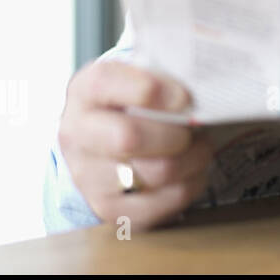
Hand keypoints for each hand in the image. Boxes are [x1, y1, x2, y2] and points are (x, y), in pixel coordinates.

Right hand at [58, 61, 212, 230]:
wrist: (103, 145)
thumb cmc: (133, 103)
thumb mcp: (138, 76)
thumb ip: (163, 70)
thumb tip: (202, 74)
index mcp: (84, 92)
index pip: (105, 83)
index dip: (150, 88)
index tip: (183, 96)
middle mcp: (77, 136)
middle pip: (129, 138)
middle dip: (175, 132)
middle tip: (193, 126)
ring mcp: (89, 178)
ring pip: (158, 172)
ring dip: (193, 157)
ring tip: (198, 144)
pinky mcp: (113, 210)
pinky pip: (168, 200)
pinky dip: (194, 181)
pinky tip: (193, 167)